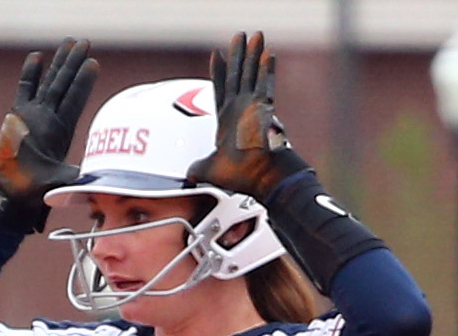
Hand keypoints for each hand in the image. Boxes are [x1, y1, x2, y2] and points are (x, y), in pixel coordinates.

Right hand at [0, 39, 98, 231]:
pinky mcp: (18, 115)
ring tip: (68, 42)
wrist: (14, 192)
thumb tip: (92, 180)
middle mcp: (50, 118)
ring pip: (49, 83)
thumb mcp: (57, 183)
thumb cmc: (35, 190)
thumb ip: (72, 179)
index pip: (74, 100)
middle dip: (73, 63)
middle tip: (84, 42)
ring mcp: (35, 114)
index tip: (93, 63)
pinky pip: (25, 90)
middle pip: (64, 84)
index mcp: (60, 130)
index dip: (83, 82)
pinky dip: (30, 74)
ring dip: (58, 63)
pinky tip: (37, 56)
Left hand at [183, 31, 308, 199]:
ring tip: (256, 34)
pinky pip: (266, 85)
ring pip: (252, 73)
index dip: (219, 72)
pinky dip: (266, 70)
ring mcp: (253, 107)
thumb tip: (189, 176)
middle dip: (238, 55)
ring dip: (252, 54)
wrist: (259, 179)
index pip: (221, 89)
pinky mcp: (264, 109)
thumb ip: (199, 168)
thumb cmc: (240, 177)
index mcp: (227, 120)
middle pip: (238, 74)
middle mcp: (241, 109)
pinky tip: (268, 53)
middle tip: (239, 35)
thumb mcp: (209, 170)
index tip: (216, 54)